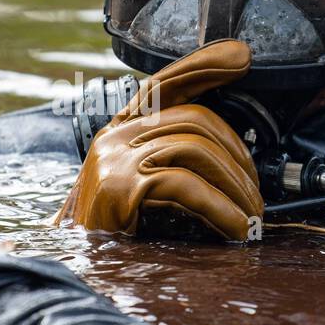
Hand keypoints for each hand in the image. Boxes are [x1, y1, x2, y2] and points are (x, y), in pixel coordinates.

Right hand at [55, 40, 263, 240]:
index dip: (203, 66)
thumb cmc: (109, 229)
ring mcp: (115, 157)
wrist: (70, 266)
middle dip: (238, 156)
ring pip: (196, 150)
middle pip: (195, 120)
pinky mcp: (120, 185)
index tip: (239, 58)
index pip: (164, 83)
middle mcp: (115, 135)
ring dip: (235, 187)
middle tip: (254, 195)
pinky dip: (221, 209)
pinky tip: (236, 227)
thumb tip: (225, 160)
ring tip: (250, 216)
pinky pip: (187, 186)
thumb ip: (165, 159)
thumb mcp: (135, 184)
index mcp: (120, 129)